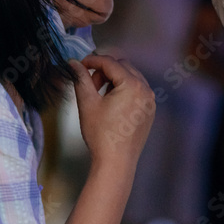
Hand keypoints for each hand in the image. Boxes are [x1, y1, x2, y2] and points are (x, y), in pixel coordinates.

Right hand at [69, 54, 154, 170]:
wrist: (116, 163)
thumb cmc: (101, 134)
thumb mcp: (88, 103)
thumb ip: (81, 79)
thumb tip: (73, 63)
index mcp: (132, 85)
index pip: (110, 62)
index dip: (93, 60)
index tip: (80, 65)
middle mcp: (146, 89)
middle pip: (122, 66)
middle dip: (104, 70)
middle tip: (90, 85)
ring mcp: (150, 101)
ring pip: (131, 77)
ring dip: (114, 79)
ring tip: (100, 95)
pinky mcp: (149, 111)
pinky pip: (137, 91)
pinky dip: (124, 90)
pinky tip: (111, 104)